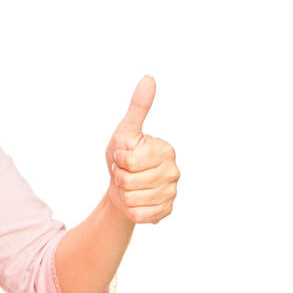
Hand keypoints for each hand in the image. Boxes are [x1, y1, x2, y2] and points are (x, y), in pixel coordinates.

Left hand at [105, 75, 178, 223]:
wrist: (121, 187)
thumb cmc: (123, 156)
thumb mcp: (126, 131)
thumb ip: (138, 107)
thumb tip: (149, 77)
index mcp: (166, 150)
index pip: (130, 161)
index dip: (118, 161)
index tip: (122, 157)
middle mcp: (174, 172)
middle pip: (129, 181)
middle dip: (119, 178)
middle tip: (123, 173)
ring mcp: (172, 194)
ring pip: (133, 200)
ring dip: (123, 194)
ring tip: (128, 187)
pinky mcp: (165, 212)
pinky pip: (139, 215)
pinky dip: (129, 210)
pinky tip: (134, 201)